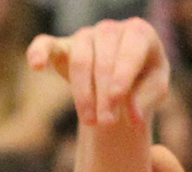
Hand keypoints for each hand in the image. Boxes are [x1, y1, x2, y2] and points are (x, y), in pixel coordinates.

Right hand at [26, 18, 167, 127]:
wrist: (126, 80)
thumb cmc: (144, 80)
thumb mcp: (155, 89)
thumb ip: (147, 99)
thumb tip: (133, 116)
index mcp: (139, 32)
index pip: (130, 50)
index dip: (122, 74)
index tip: (117, 98)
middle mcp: (110, 29)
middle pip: (103, 61)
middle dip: (104, 95)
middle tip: (108, 123)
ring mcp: (85, 36)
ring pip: (80, 62)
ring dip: (83, 94)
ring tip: (90, 122)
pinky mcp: (63, 46)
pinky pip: (47, 44)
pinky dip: (38, 52)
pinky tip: (36, 65)